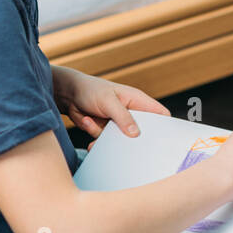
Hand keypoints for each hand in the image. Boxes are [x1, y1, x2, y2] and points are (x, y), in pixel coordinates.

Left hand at [54, 69, 169, 145]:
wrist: (68, 95)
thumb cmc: (91, 90)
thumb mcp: (108, 101)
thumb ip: (123, 117)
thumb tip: (136, 134)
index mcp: (138, 101)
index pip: (160, 115)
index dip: (164, 127)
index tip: (161, 140)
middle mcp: (131, 114)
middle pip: (142, 133)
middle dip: (132, 140)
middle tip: (122, 142)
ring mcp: (119, 124)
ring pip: (122, 141)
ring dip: (106, 137)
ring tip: (94, 123)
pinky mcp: (106, 131)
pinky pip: (106, 142)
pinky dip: (96, 137)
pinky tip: (87, 122)